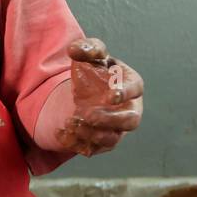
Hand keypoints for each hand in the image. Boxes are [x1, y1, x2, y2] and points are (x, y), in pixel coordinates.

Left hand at [55, 38, 143, 156]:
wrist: (87, 90)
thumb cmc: (96, 69)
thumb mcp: (92, 55)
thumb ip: (87, 48)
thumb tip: (74, 49)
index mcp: (131, 83)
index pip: (136, 89)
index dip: (125, 93)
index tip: (111, 96)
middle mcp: (130, 109)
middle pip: (131, 121)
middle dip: (110, 120)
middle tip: (88, 115)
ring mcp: (118, 127)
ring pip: (112, 139)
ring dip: (93, 134)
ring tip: (71, 122)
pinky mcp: (103, 141)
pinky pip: (94, 148)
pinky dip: (78, 143)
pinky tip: (61, 132)